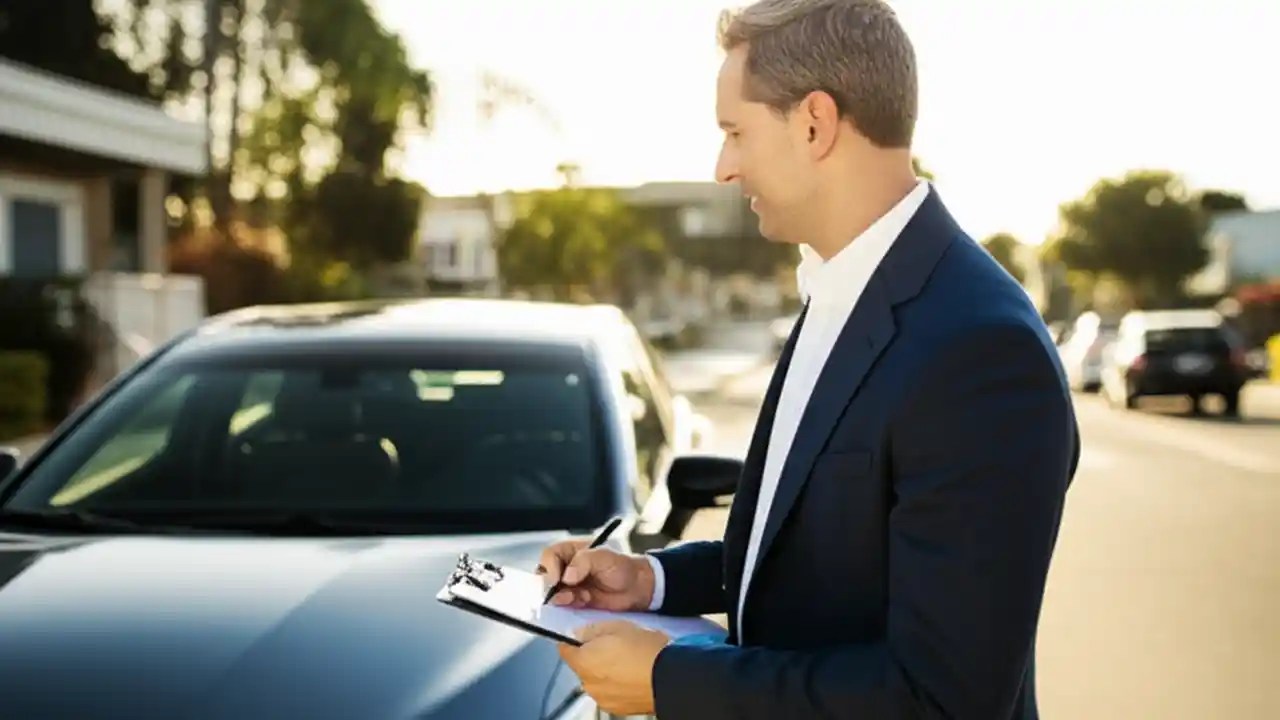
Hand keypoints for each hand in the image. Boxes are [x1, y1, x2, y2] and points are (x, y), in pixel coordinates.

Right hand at [537, 538, 654, 610]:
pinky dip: (570, 605)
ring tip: (577, 598)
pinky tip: (585, 601)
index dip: (549, 567)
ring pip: (553, 593)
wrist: (637, 587)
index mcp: (570, 552)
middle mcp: (566, 568)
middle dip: (551, 586)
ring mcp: (569, 586)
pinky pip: (564, 605)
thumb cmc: (621, 566)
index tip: (556, 579)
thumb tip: (566, 576)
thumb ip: (584, 562)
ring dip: (561, 597)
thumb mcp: (604, 557)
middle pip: (545, 575)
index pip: (549, 556)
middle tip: (564, 592)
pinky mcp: (575, 601)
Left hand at [559, 620, 668, 715]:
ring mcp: (603, 698)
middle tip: (613, 645)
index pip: (564, 649)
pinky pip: (610, 692)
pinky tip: (633, 674)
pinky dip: (617, 685)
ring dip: (606, 672)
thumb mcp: (617, 626)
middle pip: (582, 666)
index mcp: (584, 661)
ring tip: (628, 660)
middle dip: (593, 656)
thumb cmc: (646, 650)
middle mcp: (588, 683)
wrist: (671, 676)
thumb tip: (579, 633)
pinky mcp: (618, 707)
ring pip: (597, 680)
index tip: (581, 635)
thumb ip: (592, 629)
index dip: (571, 640)